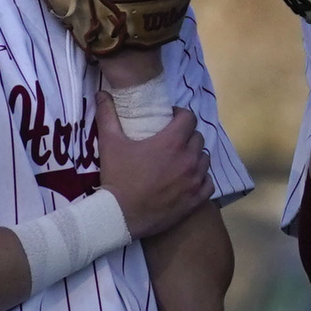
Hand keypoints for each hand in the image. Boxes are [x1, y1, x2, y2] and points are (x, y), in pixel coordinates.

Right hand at [96, 96, 212, 237]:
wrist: (121, 217)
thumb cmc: (117, 179)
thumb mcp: (110, 144)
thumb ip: (108, 115)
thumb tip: (102, 93)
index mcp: (171, 142)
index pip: (189, 117)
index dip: (180, 115)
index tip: (169, 119)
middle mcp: (188, 159)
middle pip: (198, 138)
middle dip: (187, 136)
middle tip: (172, 141)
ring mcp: (195, 180)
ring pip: (204, 159)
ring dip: (195, 156)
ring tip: (180, 160)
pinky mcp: (197, 199)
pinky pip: (208, 182)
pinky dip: (201, 179)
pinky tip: (188, 180)